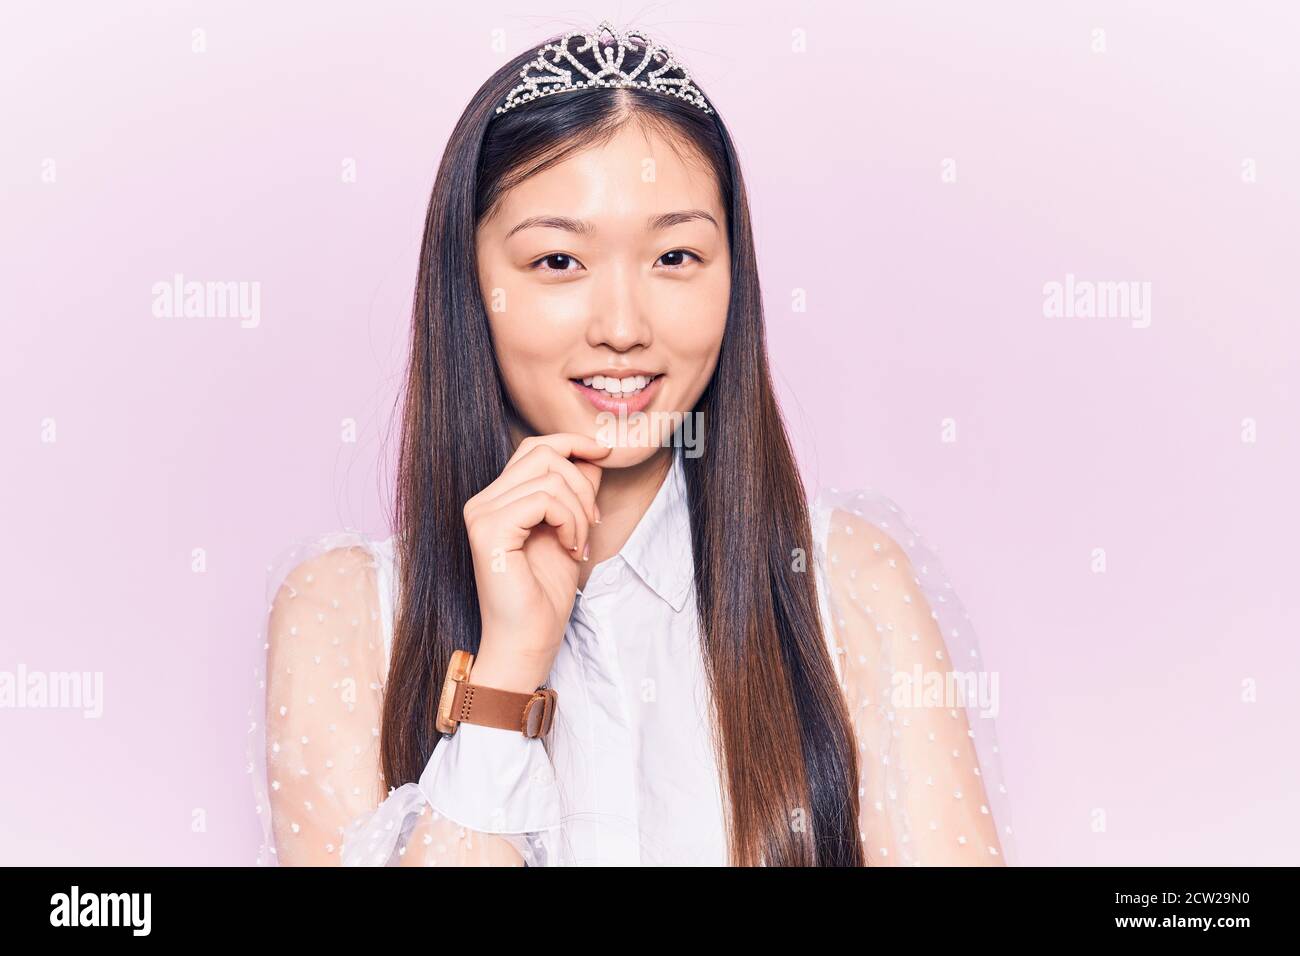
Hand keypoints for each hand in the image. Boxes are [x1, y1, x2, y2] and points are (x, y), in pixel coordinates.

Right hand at [463, 433, 609, 691]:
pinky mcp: (489, 531)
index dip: (572, 443)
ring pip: (549, 477)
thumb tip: (593, 456)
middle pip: (543, 453)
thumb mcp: (569, 530)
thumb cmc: (545, 594)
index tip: (604, 454)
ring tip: (579, 543)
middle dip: (581, 483)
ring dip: (579, 510)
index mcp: (497, 499)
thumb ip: (575, 492)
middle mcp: (482, 502)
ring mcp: (481, 514)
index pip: (534, 448)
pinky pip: (543, 499)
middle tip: (591, 524)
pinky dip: (569, 521)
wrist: (528, 640)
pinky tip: (571, 549)